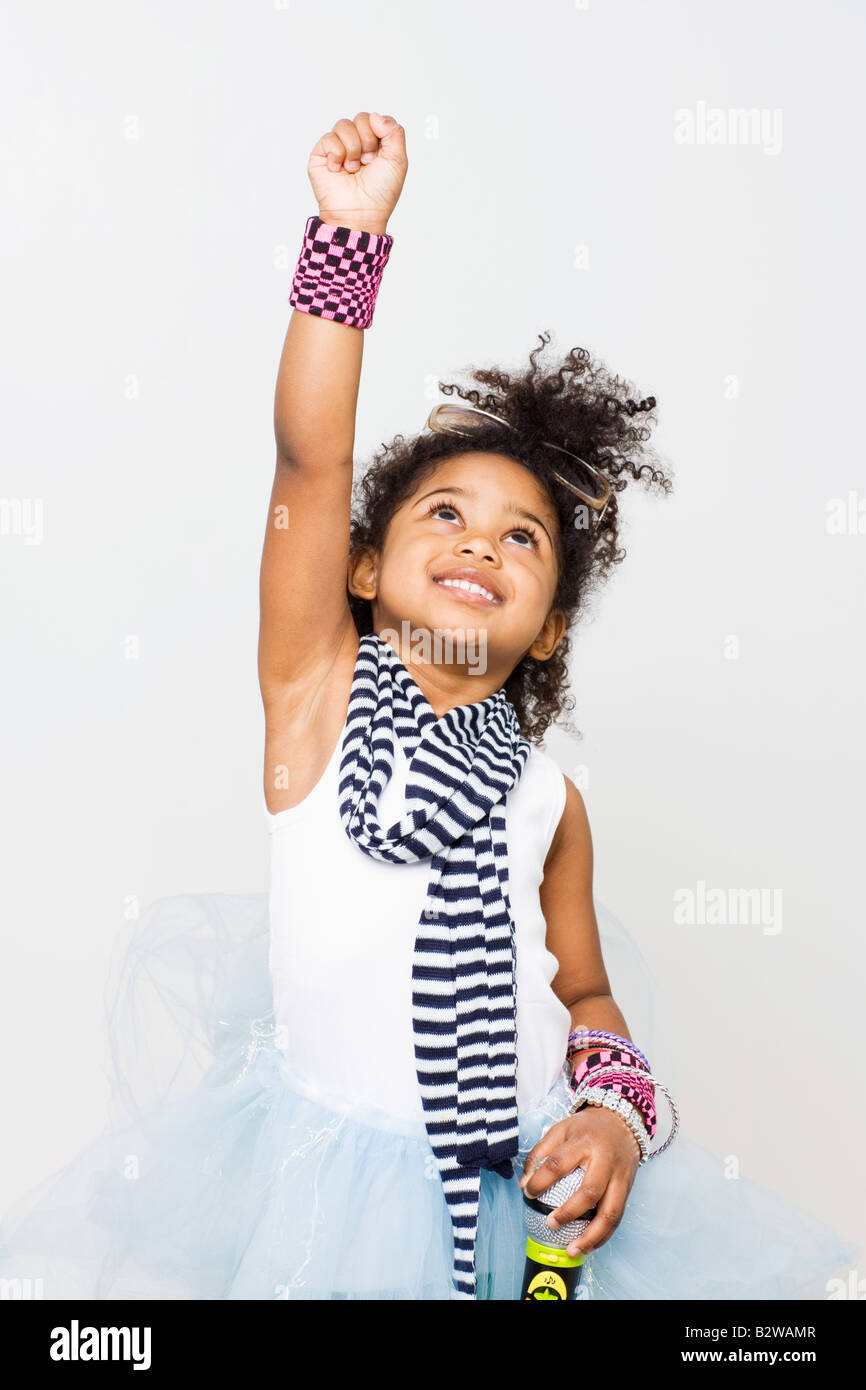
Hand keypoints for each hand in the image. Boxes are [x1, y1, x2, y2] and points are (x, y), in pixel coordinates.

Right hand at [307, 112, 407, 233]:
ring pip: (344, 125)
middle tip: (367, 163)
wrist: (361, 213)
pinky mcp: (321, 155)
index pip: (376, 118)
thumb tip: (374, 116)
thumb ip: (394, 131)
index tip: (380, 156)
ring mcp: (338, 148)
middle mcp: (356, 143)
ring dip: (353, 149)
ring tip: (353, 169)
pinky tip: (338, 169)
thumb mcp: (398, 160)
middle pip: (361, 118)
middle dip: (368, 141)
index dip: (380, 133)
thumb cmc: (380, 193)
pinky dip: (337, 154)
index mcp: (375, 143)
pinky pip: (329, 138)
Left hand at [519, 1106, 640, 1255]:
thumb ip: (540, 1152)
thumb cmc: (587, 1128)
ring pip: (610, 1212)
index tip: (529, 1193)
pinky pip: (618, 1217)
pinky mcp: (628, 1189)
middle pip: (589, 1192)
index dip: (540, 1181)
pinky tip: (590, 1245)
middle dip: (569, 1213)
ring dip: (591, 1236)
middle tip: (551, 1224)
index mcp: (583, 1142)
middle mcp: (604, 1160)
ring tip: (573, 1249)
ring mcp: (619, 1176)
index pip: (558, 1163)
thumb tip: (524, 1182)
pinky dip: (604, 1235)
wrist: (622, 1121)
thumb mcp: (561, 1129)